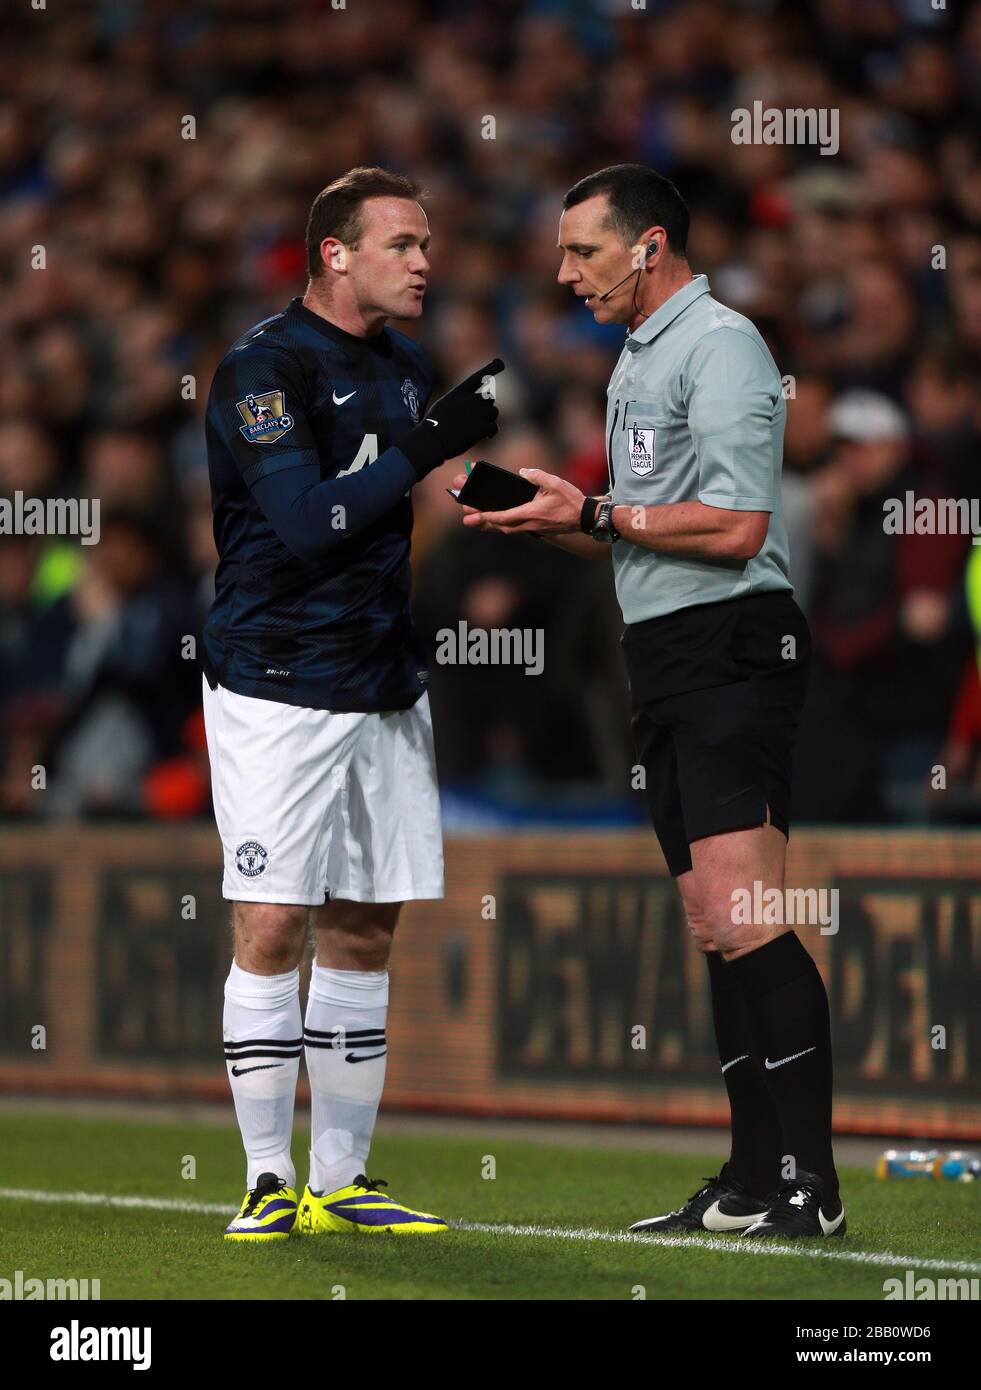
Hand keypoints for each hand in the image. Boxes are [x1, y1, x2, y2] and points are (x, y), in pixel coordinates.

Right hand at [402, 359, 504, 478]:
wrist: (431, 442)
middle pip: (490, 397)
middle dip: (487, 407)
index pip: (478, 377)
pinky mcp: (481, 428)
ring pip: (494, 412)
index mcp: (458, 393)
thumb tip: (477, 402)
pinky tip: (487, 436)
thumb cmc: (434, 426)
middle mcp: (469, 400)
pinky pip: (494, 427)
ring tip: (478, 428)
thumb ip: (460, 401)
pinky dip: (492, 432)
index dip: (491, 369)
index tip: (500, 363)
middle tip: (478, 418)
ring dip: (489, 419)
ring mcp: (476, 414)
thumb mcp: (443, 405)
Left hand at [460, 468, 584, 535]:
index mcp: (531, 513)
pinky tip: (496, 520)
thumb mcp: (554, 483)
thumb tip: (522, 472)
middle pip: (500, 526)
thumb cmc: (570, 501)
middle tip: (467, 518)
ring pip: (506, 529)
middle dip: (482, 522)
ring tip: (476, 520)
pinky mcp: (536, 528)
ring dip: (490, 525)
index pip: (504, 517)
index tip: (473, 515)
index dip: (487, 517)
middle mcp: (529, 524)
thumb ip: (537, 476)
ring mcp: (532, 528)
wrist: (584, 518)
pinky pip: (514, 528)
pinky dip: (502, 524)